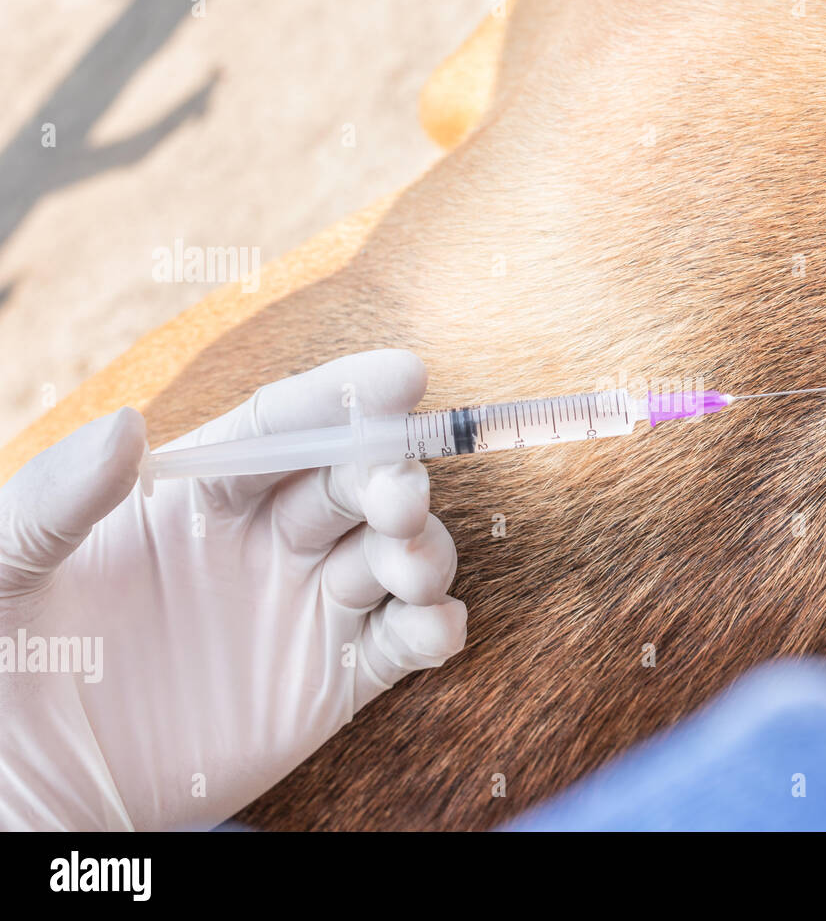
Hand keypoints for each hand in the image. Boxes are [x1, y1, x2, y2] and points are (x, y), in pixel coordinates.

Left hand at [0, 350, 464, 828]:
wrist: (32, 798)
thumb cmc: (4, 673)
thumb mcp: (1, 575)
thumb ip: (54, 500)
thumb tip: (126, 423)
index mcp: (196, 498)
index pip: (279, 429)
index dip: (339, 399)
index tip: (399, 375)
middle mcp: (263, 541)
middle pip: (351, 484)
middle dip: (389, 476)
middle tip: (397, 494)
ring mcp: (305, 609)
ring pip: (395, 554)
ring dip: (423, 549)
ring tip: (408, 567)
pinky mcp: (334, 680)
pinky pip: (405, 640)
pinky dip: (435, 626)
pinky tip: (432, 627)